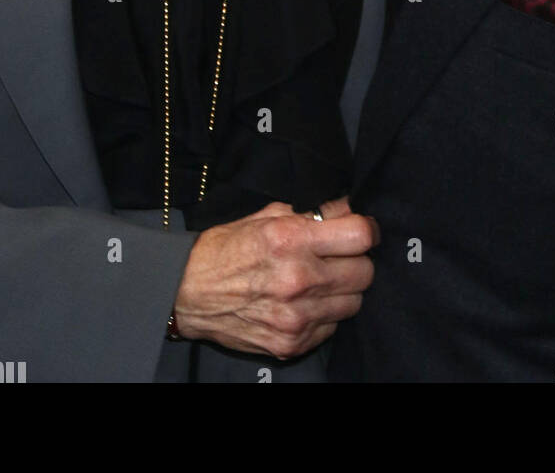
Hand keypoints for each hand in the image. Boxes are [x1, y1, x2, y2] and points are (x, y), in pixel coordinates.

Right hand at [170, 197, 377, 358]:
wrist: (187, 292)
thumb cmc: (227, 248)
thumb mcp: (268, 216)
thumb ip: (311, 213)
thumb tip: (347, 210)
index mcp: (292, 240)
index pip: (360, 236)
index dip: (367, 230)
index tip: (363, 231)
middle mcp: (298, 279)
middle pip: (365, 272)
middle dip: (356, 261)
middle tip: (339, 257)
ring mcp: (296, 317)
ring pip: (354, 303)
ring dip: (343, 290)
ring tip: (321, 281)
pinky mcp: (291, 343)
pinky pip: (332, 328)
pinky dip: (324, 315)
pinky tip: (304, 303)